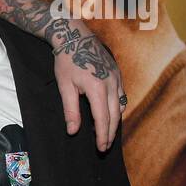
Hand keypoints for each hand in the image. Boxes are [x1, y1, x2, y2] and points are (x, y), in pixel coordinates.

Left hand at [53, 33, 123, 151]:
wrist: (75, 37)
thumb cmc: (67, 61)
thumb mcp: (64, 87)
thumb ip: (70, 110)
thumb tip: (73, 131)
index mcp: (97, 88)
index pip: (103, 119)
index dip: (102, 135)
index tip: (100, 148)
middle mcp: (111, 83)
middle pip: (115, 115)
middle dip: (110, 133)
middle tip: (104, 147)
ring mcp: (117, 78)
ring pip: (120, 106)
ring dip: (115, 122)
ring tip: (106, 134)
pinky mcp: (118, 74)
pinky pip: (121, 96)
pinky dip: (117, 108)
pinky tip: (110, 115)